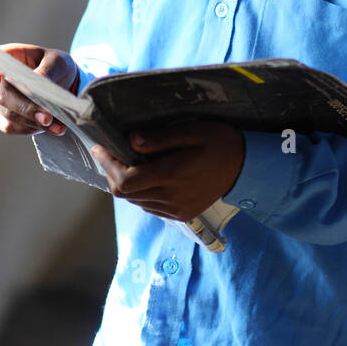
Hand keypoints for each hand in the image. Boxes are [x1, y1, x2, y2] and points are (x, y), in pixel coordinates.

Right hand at [0, 45, 78, 136]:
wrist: (61, 83)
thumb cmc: (55, 65)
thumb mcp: (57, 61)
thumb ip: (48, 69)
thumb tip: (39, 79)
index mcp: (4, 58)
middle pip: (1, 96)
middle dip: (25, 107)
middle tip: (47, 117)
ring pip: (9, 115)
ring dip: (33, 122)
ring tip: (57, 124)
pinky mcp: (4, 119)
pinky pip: (14, 127)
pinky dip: (34, 128)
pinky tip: (53, 127)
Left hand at [91, 119, 244, 221]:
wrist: (246, 167)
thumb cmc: (220, 142)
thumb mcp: (193, 131)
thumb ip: (161, 138)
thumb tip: (131, 140)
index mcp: (172, 175)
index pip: (125, 180)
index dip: (108, 165)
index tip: (100, 148)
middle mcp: (171, 197)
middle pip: (125, 193)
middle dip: (112, 172)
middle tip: (111, 153)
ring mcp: (176, 209)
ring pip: (136, 201)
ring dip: (126, 183)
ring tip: (127, 162)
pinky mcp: (181, 214)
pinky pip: (150, 207)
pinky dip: (141, 192)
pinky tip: (146, 176)